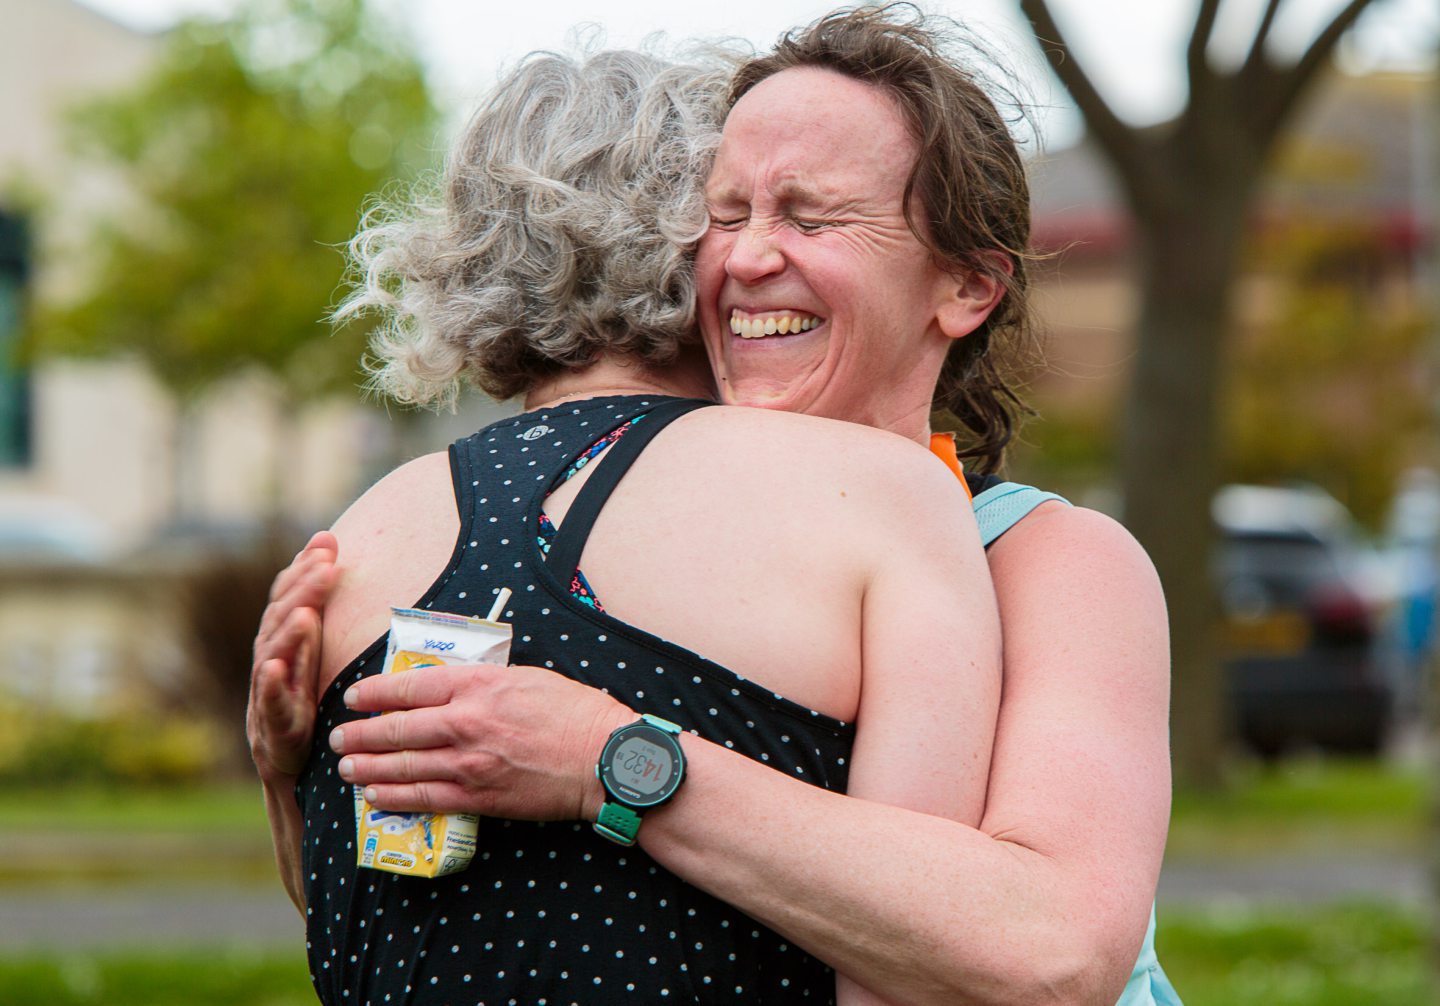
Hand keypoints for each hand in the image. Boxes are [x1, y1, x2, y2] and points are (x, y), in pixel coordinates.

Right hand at [247, 531, 338, 782]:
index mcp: (281, 637)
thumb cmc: (302, 695)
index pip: (289, 595)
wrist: (287, 759)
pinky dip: (271, 683)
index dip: (304, 567)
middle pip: (282, 617)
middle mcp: (270, 657)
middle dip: (303, 589)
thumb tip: (331, 556)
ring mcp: (268, 689)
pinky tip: (275, 667)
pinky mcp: (272, 722)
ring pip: (274, 654)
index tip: (326, 541)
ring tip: (306, 611)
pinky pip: (269, 701)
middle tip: (326, 564)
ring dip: (289, 631)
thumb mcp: (313, 648)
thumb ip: (318, 607)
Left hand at [330, 662, 634, 821]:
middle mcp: (466, 722)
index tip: (355, 698)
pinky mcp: (478, 797)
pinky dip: (395, 797)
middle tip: (339, 739)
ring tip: (346, 769)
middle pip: (396, 728)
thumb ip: (482, 682)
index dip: (374, 694)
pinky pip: (424, 799)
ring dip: (367, 768)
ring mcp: (469, 763)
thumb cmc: (574, 712)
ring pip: (402, 766)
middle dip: (360, 735)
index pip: (410, 687)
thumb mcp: (526, 677)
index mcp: (478, 685)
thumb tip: (447, 687)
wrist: (604, 759)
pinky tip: (376, 796)